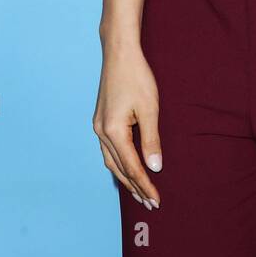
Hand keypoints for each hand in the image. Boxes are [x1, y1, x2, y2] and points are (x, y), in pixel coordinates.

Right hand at [93, 41, 161, 208]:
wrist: (119, 53)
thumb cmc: (137, 77)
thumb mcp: (150, 109)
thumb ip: (151, 140)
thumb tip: (154, 168)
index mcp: (113, 131)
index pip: (132, 167)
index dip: (145, 185)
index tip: (156, 200)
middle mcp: (101, 131)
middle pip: (118, 168)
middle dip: (134, 187)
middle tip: (150, 203)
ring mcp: (98, 126)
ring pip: (110, 161)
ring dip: (125, 177)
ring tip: (139, 192)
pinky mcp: (101, 120)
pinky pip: (108, 150)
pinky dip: (118, 164)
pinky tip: (126, 168)